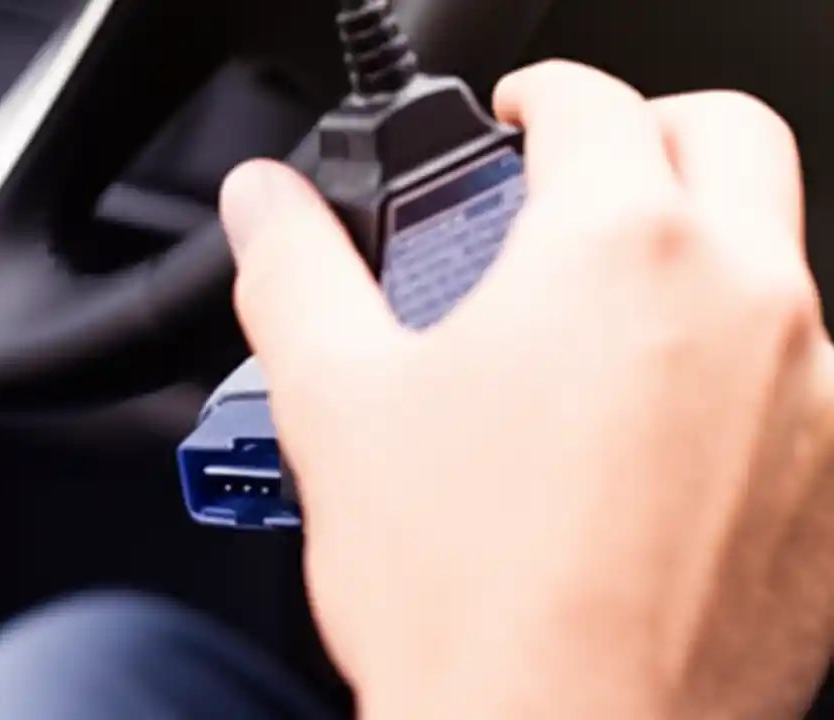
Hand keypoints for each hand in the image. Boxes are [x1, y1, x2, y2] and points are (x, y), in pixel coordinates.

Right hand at [222, 60, 833, 718]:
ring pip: (775, 261)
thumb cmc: (459, 592)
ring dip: (697, 254)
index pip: (593, 103)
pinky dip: (741, 365)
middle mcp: (745, 301)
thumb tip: (263, 202)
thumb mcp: (337, 399)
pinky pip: (808, 378)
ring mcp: (813, 395)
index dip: (535, 97)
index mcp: (618, 251)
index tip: (511, 122)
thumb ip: (295, 268)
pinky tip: (654, 432)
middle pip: (725, 140)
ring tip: (598, 325)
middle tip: (573, 187)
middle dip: (646, 136)